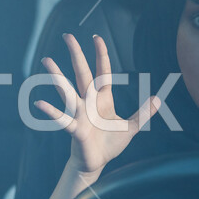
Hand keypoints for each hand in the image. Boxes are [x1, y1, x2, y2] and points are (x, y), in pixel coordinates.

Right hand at [35, 33, 159, 177]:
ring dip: (57, 75)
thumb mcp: (132, 127)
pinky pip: (62, 118)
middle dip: (76, 54)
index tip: (96, 37)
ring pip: (67, 90)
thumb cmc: (111, 144)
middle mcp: (89, 101)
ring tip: (47, 60)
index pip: (102, 71)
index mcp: (103, 98)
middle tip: (67, 35)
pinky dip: (51, 111)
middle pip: (81, 73)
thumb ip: (144, 113)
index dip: (100, 54)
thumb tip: (158, 99)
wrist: (97, 162)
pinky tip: (40, 103)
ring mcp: (80, 113)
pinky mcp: (75, 128)